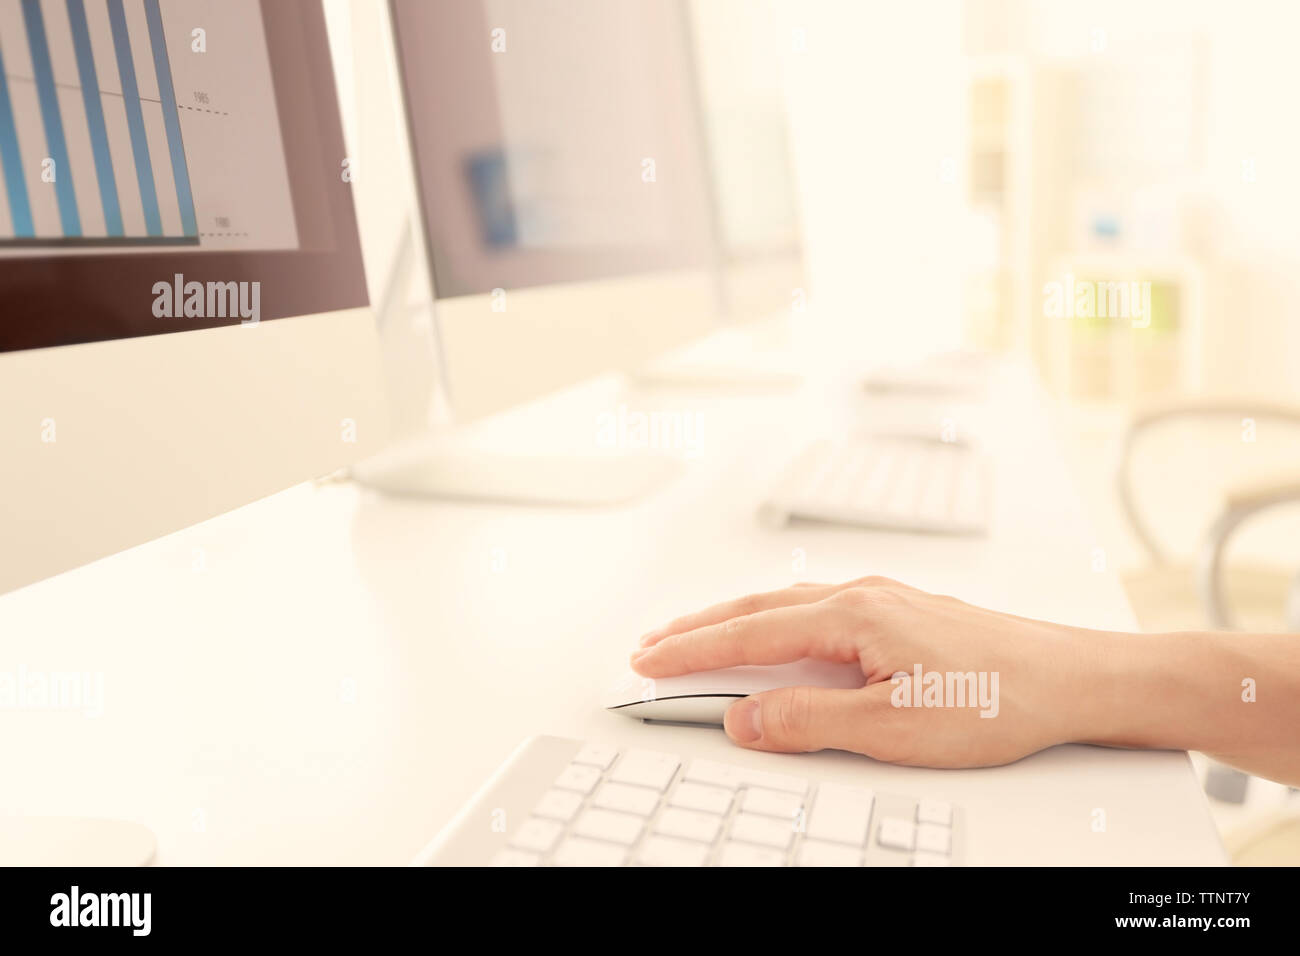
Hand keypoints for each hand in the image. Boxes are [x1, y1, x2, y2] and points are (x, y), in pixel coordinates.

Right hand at [630, 577, 1113, 767]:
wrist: (1074, 680)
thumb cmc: (999, 698)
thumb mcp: (893, 728)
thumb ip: (809, 721)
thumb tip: (744, 717)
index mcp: (852, 616)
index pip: (747, 635)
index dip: (690, 651)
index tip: (648, 663)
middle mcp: (862, 596)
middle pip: (757, 610)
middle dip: (697, 628)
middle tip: (651, 646)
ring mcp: (884, 600)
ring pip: (786, 605)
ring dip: (733, 621)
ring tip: (695, 637)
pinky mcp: (902, 612)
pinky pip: (816, 610)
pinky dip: (775, 621)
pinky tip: (776, 634)